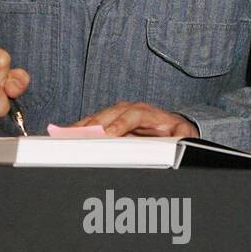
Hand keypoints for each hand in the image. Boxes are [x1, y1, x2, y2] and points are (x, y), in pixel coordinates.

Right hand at [69, 102, 198, 137]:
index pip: (133, 115)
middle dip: (95, 125)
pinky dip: (80, 129)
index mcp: (150, 113)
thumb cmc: (176, 133)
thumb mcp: (183, 136)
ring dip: (83, 126)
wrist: (172, 126)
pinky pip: (93, 123)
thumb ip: (180, 139)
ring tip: (67, 135)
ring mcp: (118, 113)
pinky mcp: (109, 120)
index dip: (120, 123)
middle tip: (82, 136)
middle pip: (110, 114)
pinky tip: (67, 134)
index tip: (109, 133)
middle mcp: (131, 109)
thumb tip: (177, 142)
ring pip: (99, 117)